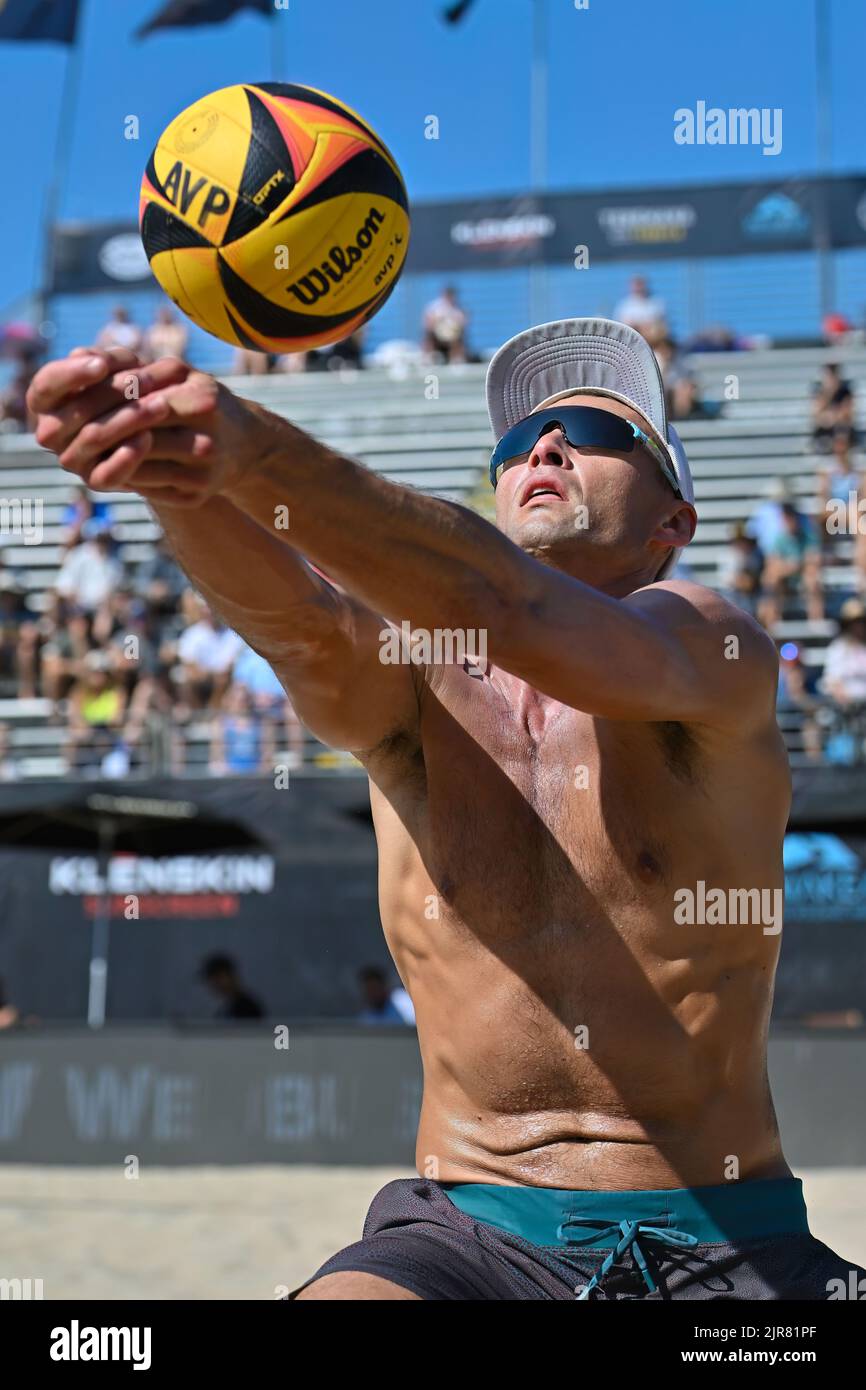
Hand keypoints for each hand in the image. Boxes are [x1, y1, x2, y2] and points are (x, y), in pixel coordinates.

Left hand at [27, 347, 271, 506]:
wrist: (246, 446)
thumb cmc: (197, 402)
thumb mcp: (172, 374)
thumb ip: (128, 365)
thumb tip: (76, 354)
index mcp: (196, 392)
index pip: (134, 392)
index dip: (95, 398)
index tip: (64, 402)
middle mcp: (205, 427)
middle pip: (134, 427)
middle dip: (93, 429)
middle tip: (56, 433)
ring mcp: (204, 463)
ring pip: (137, 461)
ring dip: (101, 456)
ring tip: (73, 450)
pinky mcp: (198, 492)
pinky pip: (148, 486)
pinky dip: (122, 476)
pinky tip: (102, 468)